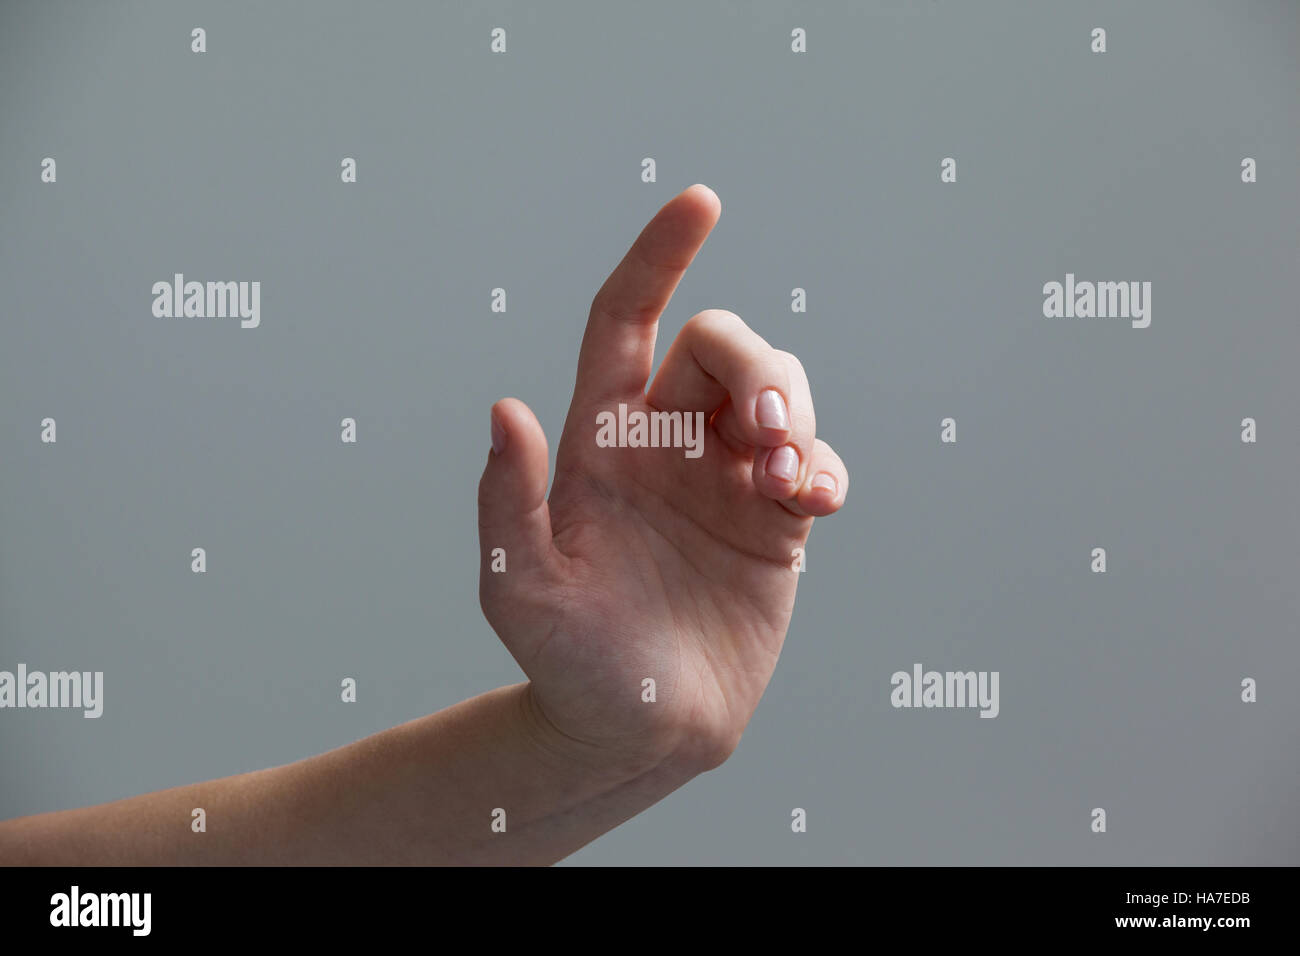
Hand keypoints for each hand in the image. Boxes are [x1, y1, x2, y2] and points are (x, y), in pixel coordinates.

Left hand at [478, 184, 848, 779]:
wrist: (641, 730)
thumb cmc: (569, 663)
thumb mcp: (520, 589)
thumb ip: (510, 502)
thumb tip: (504, 408)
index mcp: (600, 440)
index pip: (625, 321)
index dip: (657, 258)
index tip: (700, 202)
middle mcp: (664, 444)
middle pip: (722, 348)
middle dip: (758, 372)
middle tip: (771, 438)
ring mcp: (723, 479)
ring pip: (777, 391)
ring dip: (795, 418)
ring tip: (787, 487)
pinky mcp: (775, 521)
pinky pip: (817, 462)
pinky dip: (826, 468)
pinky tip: (812, 505)